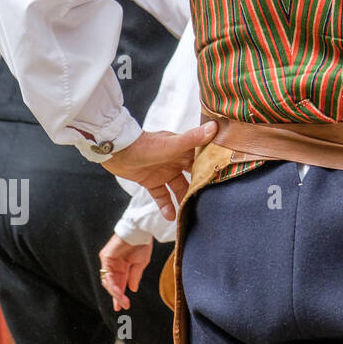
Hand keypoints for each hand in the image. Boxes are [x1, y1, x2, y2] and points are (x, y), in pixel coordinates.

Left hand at [98, 234, 152, 311]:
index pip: (120, 283)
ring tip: (122, 301)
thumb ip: (135, 276)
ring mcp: (109, 261)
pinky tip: (118, 291)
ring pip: (109, 281)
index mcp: (123, 266)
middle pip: (113, 284)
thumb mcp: (141, 263)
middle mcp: (114, 265)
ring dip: (115, 292)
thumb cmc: (142, 244)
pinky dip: (113, 284)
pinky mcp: (105, 258)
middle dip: (117, 297)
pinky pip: (107, 275)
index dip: (121, 295)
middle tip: (121, 307)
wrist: (140, 230)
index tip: (124, 306)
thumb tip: (132, 289)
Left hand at [102, 122, 217, 220]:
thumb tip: (215, 127)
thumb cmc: (145, 144)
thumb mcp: (172, 144)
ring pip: (179, 188)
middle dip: (201, 187)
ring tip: (191, 213)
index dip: (213, 168)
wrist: (116, 151)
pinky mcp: (152, 181)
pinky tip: (171, 216)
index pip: (204, 159)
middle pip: (193, 175)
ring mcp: (165, 172)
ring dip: (184, 200)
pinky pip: (162, 196)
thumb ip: (192, 138)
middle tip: (211, 201)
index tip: (226, 179)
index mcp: (185, 149)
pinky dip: (166, 206)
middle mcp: (177, 160)